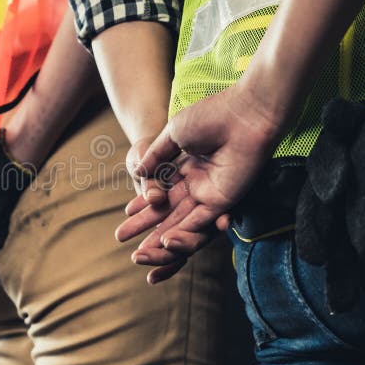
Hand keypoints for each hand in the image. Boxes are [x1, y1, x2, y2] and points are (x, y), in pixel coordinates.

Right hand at [119, 83, 281, 283]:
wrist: (243, 114)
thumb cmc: (212, 116)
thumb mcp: (174, 133)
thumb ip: (156, 156)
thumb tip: (138, 173)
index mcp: (187, 165)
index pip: (161, 190)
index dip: (143, 203)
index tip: (126, 214)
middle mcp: (198, 182)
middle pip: (167, 210)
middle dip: (144, 225)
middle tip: (121, 236)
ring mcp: (209, 193)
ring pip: (180, 222)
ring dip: (159, 237)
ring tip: (138, 250)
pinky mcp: (222, 200)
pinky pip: (200, 222)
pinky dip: (182, 233)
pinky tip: (163, 241)